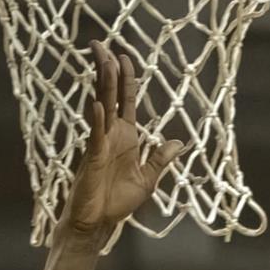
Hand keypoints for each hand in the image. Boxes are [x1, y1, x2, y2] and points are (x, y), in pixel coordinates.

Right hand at [58, 43, 183, 245]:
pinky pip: (94, 135)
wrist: (98, 223)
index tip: (125, 57)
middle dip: (107, 70)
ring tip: (103, 62)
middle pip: (108, 95)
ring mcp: (99, 143)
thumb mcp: (148, 179)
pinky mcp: (91, 157)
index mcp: (126, 137)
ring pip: (101, 108)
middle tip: (102, 46)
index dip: (126, 79)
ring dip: (102, 86)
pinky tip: (98, 105)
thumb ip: (161, 159)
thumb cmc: (117, 202)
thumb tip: (178, 143)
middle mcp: (110, 134)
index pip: (125, 101)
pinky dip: (97, 120)